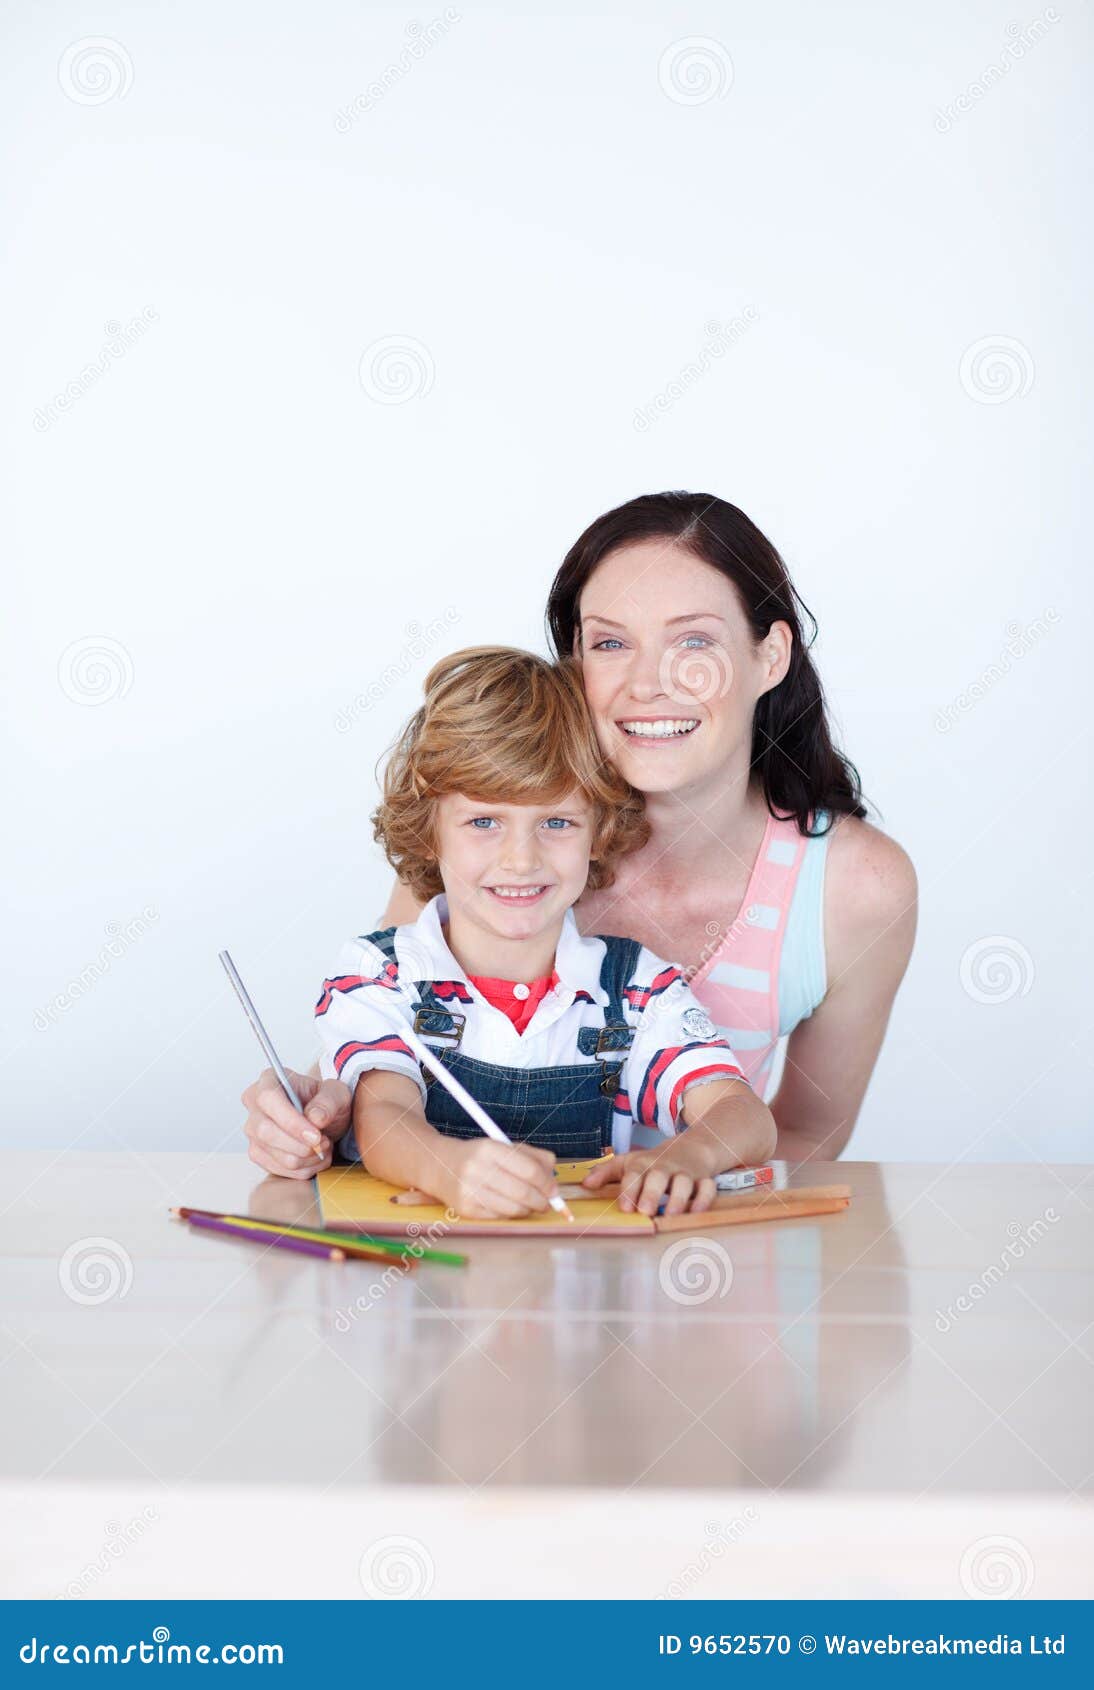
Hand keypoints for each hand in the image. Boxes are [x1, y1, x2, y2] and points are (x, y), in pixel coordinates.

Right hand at [241, 1068, 350, 1178]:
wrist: (324, 1119)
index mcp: (269, 1080)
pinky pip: (280, 1170)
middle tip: (324, 1142)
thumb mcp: (336, 1094)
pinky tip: (315, 1156)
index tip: (315, 1135)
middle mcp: (254, 1105)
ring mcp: (253, 1131)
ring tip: (323, 1145)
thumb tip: (315, 1118)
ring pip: (276, 1155)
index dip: (291, 1121)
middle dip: (301, 1144)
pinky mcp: (258, 1153)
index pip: (268, 1099)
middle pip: (265, 1131)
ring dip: (308, 1157)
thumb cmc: (326, 1101)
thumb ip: (328, 1102)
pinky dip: (305, 1168)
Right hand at [435, 1139, 557, 1219]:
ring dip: (528, 1210)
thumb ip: (532, 1156)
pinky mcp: (465, 1209)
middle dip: (542, 1200)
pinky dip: (511, 1214)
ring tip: (531, 1205)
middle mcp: (477, 1169)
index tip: (554, 1189)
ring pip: (513, 1209)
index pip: (529, 1170)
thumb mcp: (503, 1146)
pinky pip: (499, 1217)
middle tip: (547, 1202)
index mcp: (489, 1148)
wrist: (438, 1166)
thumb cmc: (478, 1156)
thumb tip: (553, 1174)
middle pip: (522, 1192)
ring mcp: (469, 1190)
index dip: (547, 1182)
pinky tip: (512, 1208)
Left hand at [582, 1144, 716, 1215]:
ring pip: (685, 1183)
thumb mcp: (629, 1162)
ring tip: (671, 1215)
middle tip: (645, 1211)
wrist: (691, 1148)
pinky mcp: (703, 1179)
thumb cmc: (653, 1161)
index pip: (634, 1173)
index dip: (629, 1189)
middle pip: (659, 1177)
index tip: (625, 1207)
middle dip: (652, 1193)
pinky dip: (704, 1199)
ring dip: (679, 1199)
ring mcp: (685, 1173)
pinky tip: (696, 1213)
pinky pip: (708, 1188)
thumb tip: (585, 1184)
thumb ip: (606, 1172)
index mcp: (643, 1163)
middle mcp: (664, 1167)